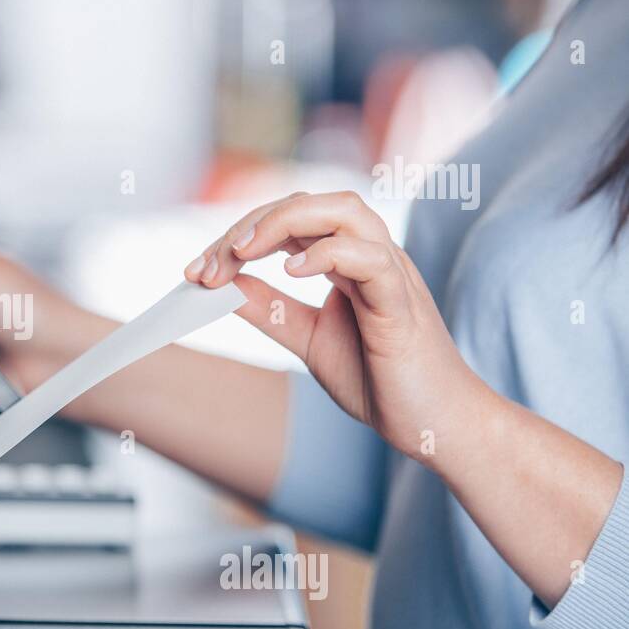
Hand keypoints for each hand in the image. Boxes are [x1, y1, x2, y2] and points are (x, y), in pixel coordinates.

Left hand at [186, 190, 485, 460]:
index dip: (238, 236)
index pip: (289, 221)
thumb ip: (268, 309)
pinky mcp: (402, 304)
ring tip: (243, 251)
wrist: (434, 424)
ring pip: (345, 212)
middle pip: (311, 204)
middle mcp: (371, 256)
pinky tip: (292, 272)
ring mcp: (391, 275)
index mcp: (347, 261)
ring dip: (285, 223)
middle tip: (209, 263)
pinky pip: (371, 259)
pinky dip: (329, 254)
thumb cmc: (381, 380)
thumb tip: (220, 287)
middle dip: (252, 224)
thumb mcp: (307, 338)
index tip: (196, 271)